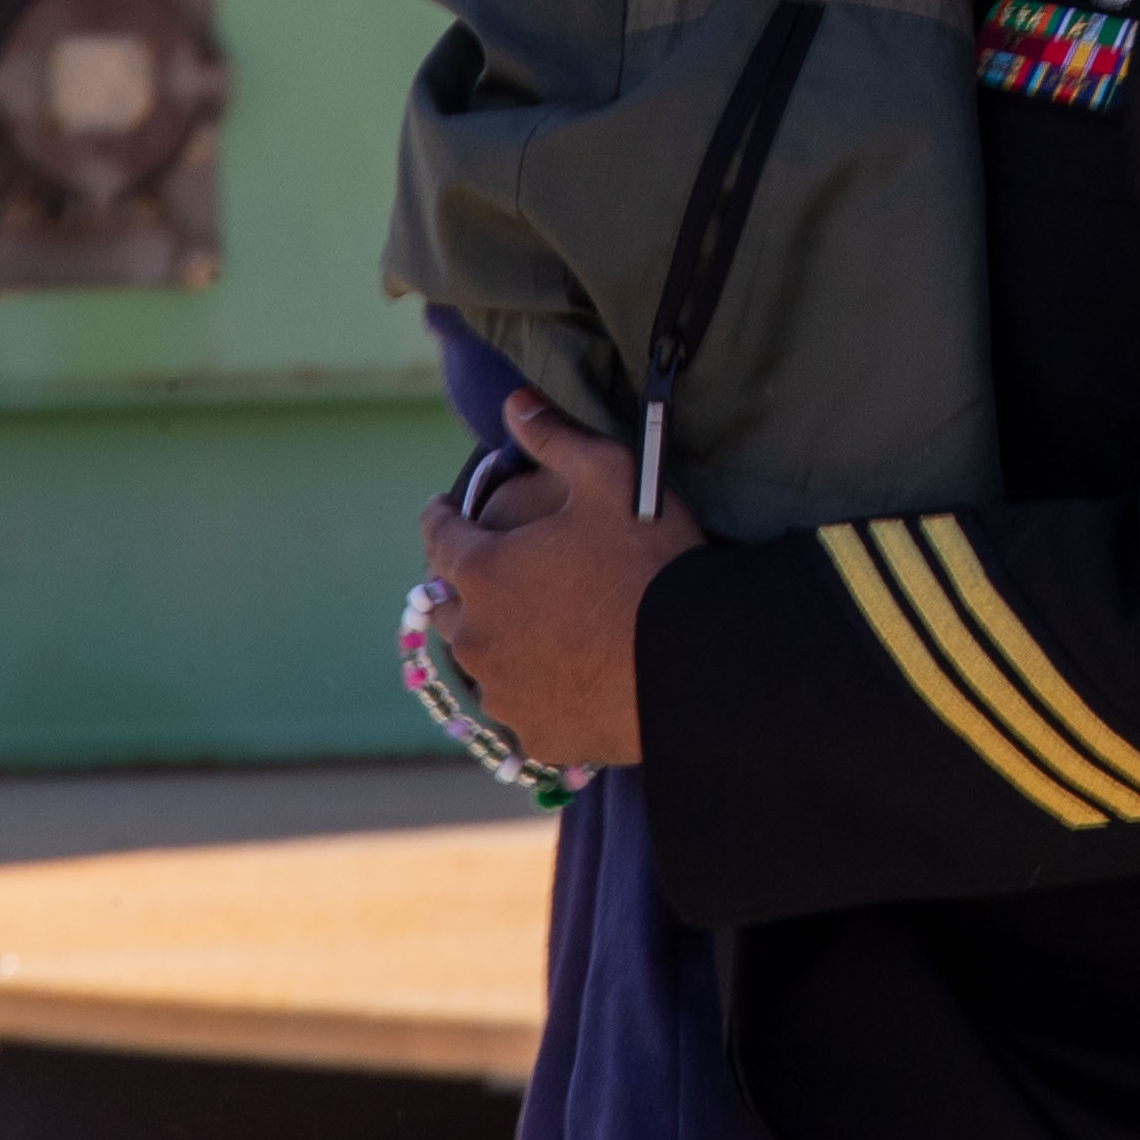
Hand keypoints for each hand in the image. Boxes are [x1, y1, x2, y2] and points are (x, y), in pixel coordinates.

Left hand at [415, 390, 702, 769]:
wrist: (701, 664)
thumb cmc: (652, 562)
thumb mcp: (609, 476)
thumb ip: (554, 436)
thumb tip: (513, 403)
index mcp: (483, 571)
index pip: (438, 536)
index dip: (442, 516)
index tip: (444, 509)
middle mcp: (479, 637)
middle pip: (448, 605)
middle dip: (462, 583)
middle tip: (488, 570)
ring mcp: (506, 694)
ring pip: (482, 662)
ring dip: (494, 640)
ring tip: (522, 628)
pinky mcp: (540, 737)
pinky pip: (521, 708)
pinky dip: (531, 690)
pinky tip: (555, 678)